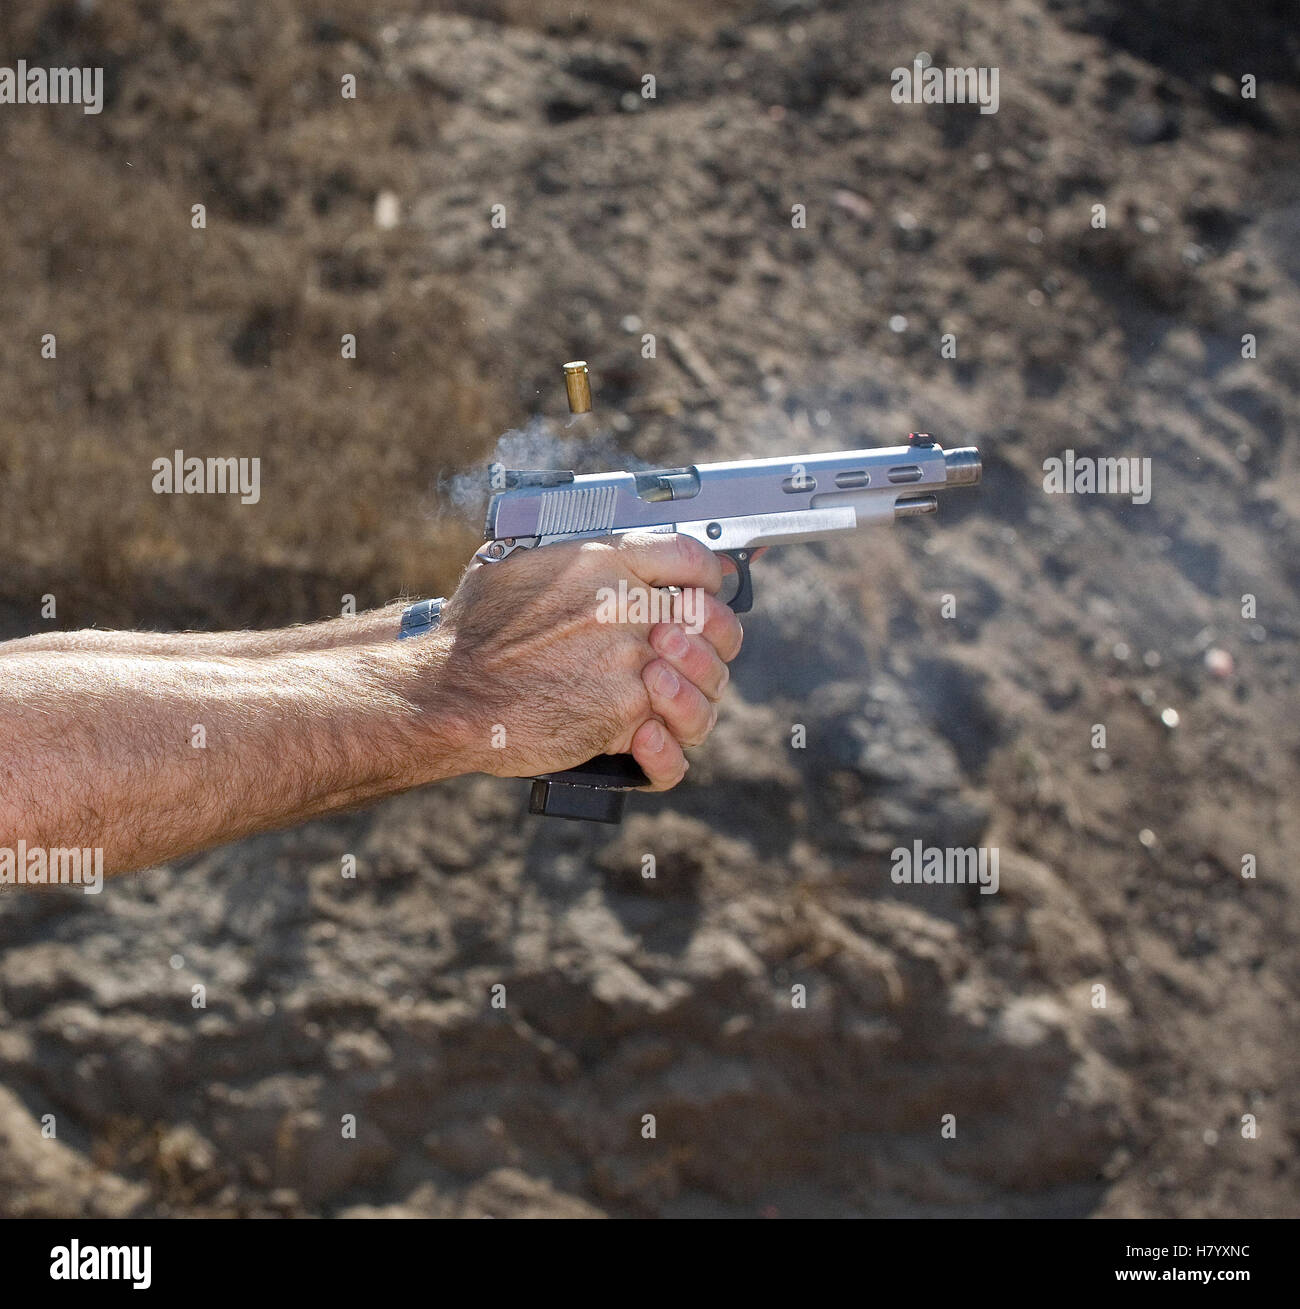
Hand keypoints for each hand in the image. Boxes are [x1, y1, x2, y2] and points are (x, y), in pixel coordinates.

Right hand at [434, 533, 743, 788]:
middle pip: (712, 621)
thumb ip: (568, 558)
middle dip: (713, 640)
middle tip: (690, 654)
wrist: (447, 693)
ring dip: (696, 694)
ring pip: (706, 683)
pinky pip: (673, 740)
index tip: (705, 593)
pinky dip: (668, 748)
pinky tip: (647, 739)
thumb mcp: (516, 564)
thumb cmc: (472, 632)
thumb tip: (589, 556)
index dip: (707, 577)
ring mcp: (630, 663)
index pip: (689, 556)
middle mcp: (627, 607)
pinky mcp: (623, 714)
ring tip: (663, 698)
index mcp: (604, 562)